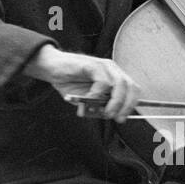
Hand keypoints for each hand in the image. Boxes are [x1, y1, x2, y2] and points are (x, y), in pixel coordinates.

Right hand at [24, 44, 141, 122]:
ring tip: (105, 112)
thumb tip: (106, 115)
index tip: (122, 118)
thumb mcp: (86, 99)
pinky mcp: (93, 64)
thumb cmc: (70, 82)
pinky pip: (103, 81)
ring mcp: (104, 66)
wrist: (52, 67)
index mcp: (114, 78)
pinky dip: (98, 94)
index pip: (133, 90)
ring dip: (115, 102)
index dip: (130, 105)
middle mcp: (112, 70)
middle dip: (126, 105)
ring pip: (120, 84)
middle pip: (131, 87)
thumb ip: (97, 106)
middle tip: (115, 117)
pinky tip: (89, 99)